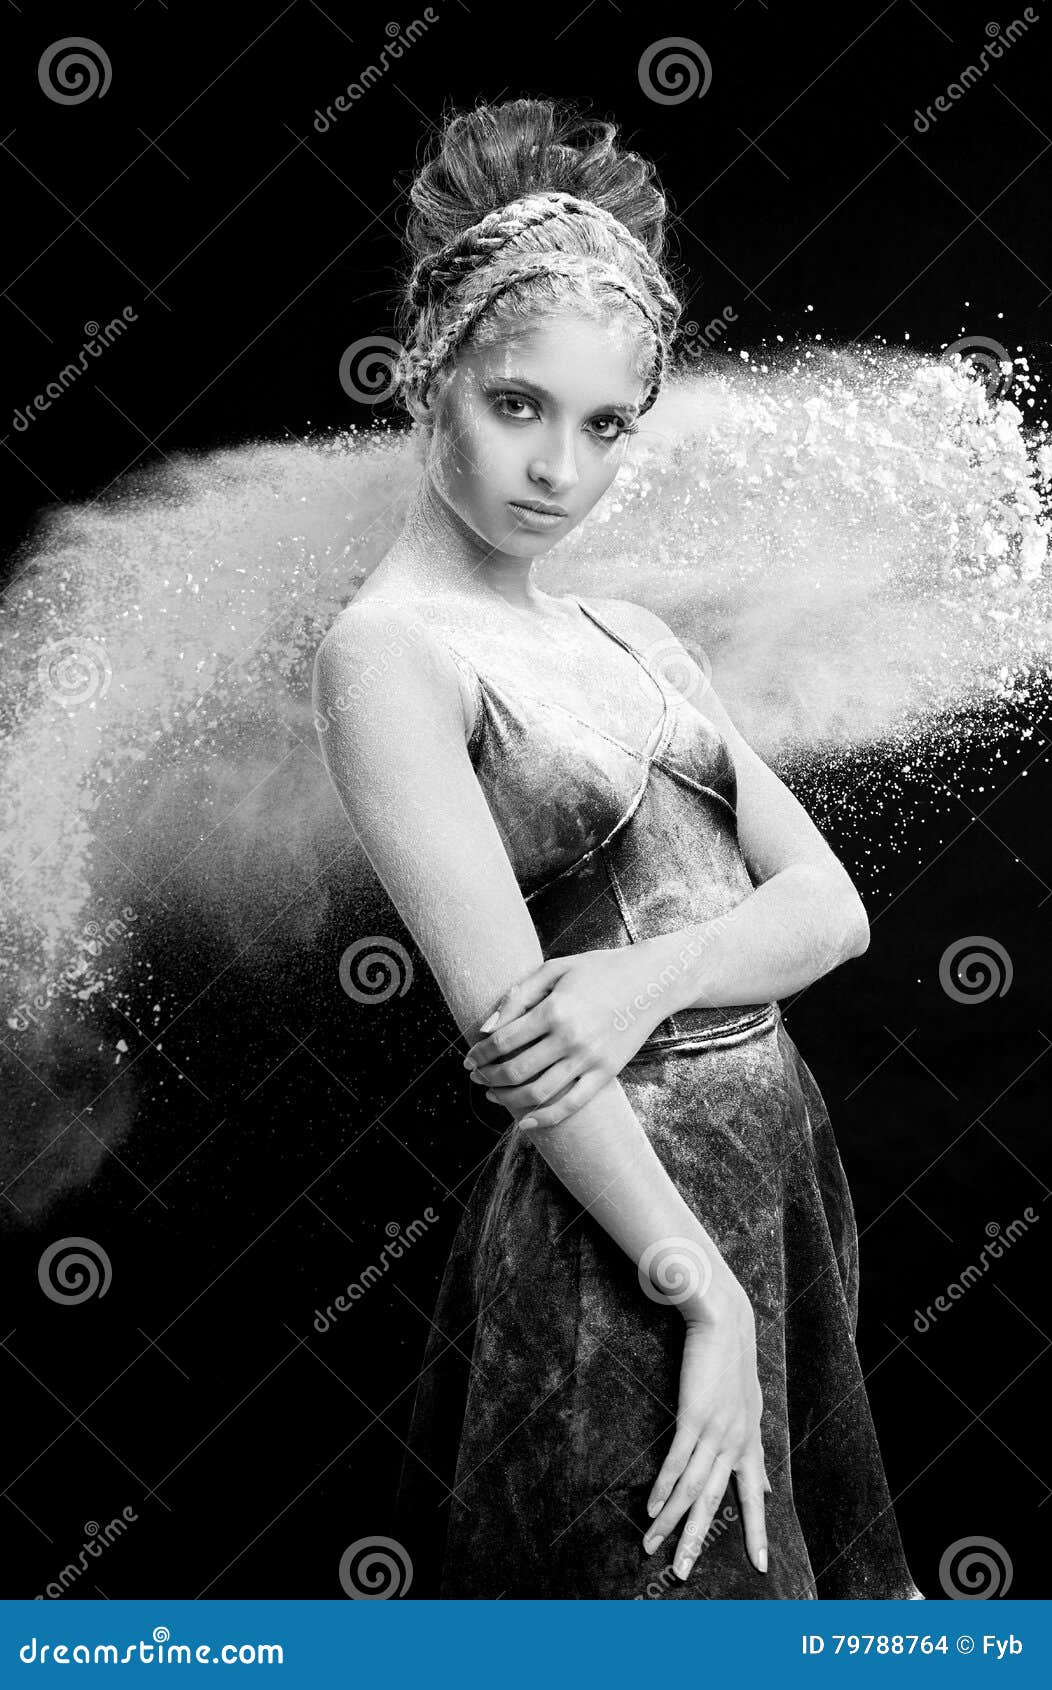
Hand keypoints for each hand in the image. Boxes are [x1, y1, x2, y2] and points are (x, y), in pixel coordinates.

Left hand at [463, 946, 667, 1129]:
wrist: (651, 980)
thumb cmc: (598, 969)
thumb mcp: (554, 969)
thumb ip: (517, 996)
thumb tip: (485, 1029)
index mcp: (554, 1009)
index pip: (503, 1041)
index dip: (479, 1054)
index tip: (467, 1059)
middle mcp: (570, 1038)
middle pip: (516, 1070)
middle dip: (488, 1077)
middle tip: (477, 1077)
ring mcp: (589, 1059)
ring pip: (538, 1093)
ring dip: (508, 1099)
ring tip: (494, 1094)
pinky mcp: (606, 1073)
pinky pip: (571, 1105)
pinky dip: (544, 1119)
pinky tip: (523, 1121)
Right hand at [641, 1286, 769, 1581]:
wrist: (725, 1320)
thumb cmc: (733, 1360)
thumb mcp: (751, 1407)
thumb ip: (752, 1447)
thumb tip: (763, 1483)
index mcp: (749, 1442)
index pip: (754, 1496)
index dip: (756, 1532)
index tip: (761, 1566)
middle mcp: (736, 1442)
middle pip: (715, 1502)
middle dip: (698, 1540)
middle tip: (683, 1573)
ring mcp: (716, 1430)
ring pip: (693, 1489)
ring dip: (671, 1521)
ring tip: (652, 1547)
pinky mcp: (695, 1415)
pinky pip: (677, 1460)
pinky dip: (663, 1487)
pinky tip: (651, 1508)